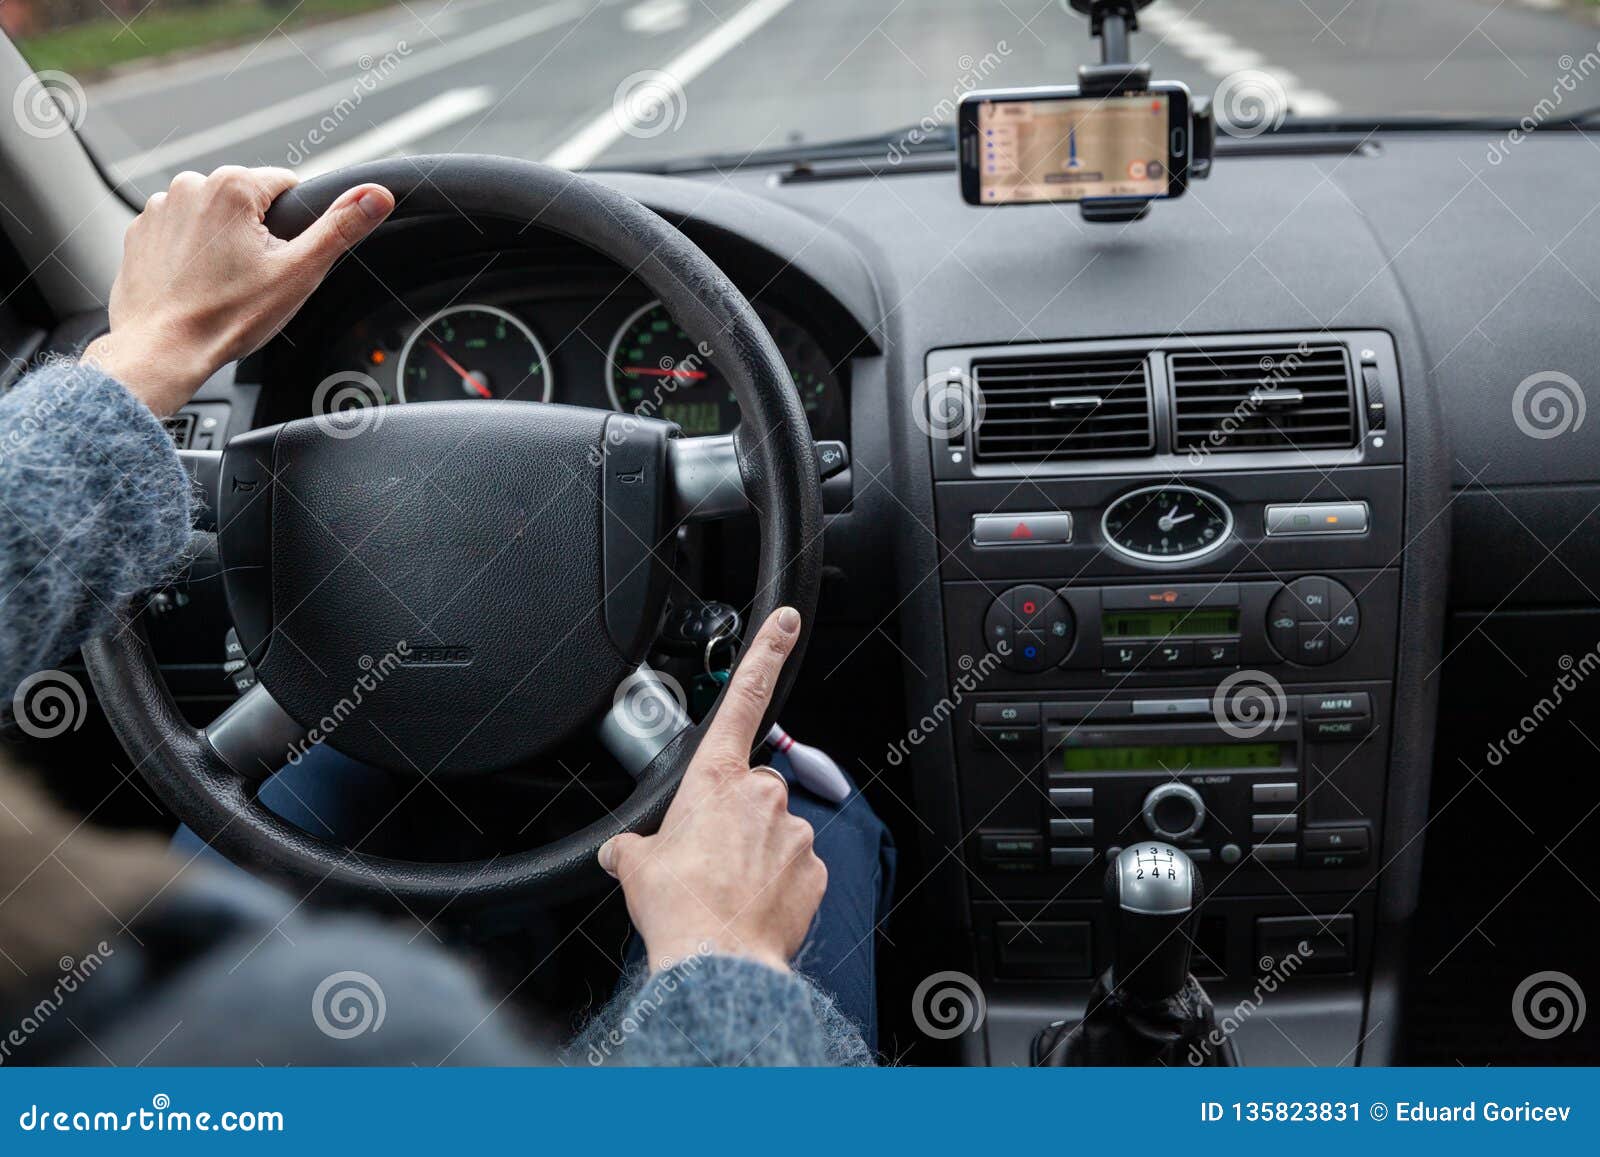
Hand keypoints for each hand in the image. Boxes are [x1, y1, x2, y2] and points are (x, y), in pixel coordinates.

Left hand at [81, 165, 394, 415]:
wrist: (162, 349)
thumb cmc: (226, 316)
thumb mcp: (299, 272)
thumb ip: (341, 227)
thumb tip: (377, 194)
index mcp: (232, 186)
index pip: (286, 186)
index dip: (294, 226)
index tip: (281, 258)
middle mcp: (190, 185)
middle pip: (247, 202)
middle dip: (257, 234)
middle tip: (253, 278)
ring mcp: (159, 207)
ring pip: (213, 216)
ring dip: (223, 242)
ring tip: (223, 284)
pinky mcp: (140, 230)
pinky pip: (180, 231)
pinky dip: (192, 253)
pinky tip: (197, 284)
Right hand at [598, 607, 821, 973]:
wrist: (716, 960)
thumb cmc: (677, 908)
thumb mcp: (636, 866)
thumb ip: (632, 847)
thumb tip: (620, 852)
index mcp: (716, 779)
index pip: (743, 699)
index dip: (766, 653)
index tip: (788, 622)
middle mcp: (761, 796)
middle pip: (751, 790)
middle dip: (733, 817)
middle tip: (708, 857)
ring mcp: (793, 832)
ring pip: (774, 832)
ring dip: (754, 853)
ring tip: (725, 890)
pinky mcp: (815, 869)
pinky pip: (795, 867)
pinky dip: (776, 883)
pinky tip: (750, 905)